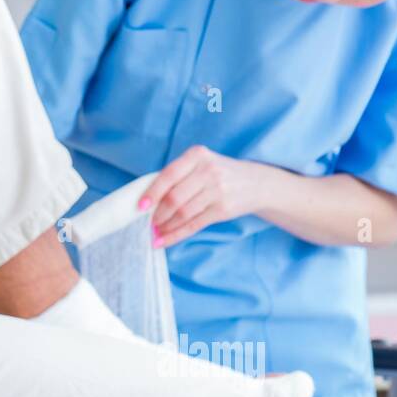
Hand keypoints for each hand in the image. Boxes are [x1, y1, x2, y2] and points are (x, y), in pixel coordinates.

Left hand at [140, 146, 267, 247]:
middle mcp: (208, 171)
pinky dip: (176, 234)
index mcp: (197, 156)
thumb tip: (147, 198)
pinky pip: (194, 225)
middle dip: (157, 214)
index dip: (152, 193)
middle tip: (146, 223)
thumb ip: (177, 175)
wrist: (256, 183)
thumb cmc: (219, 173)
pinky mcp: (223, 210)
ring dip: (165, 226)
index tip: (140, 206)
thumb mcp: (201, 163)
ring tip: (154, 232)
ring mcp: (217, 191)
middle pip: (174, 198)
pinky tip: (165, 240)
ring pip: (183, 214)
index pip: (168, 175)